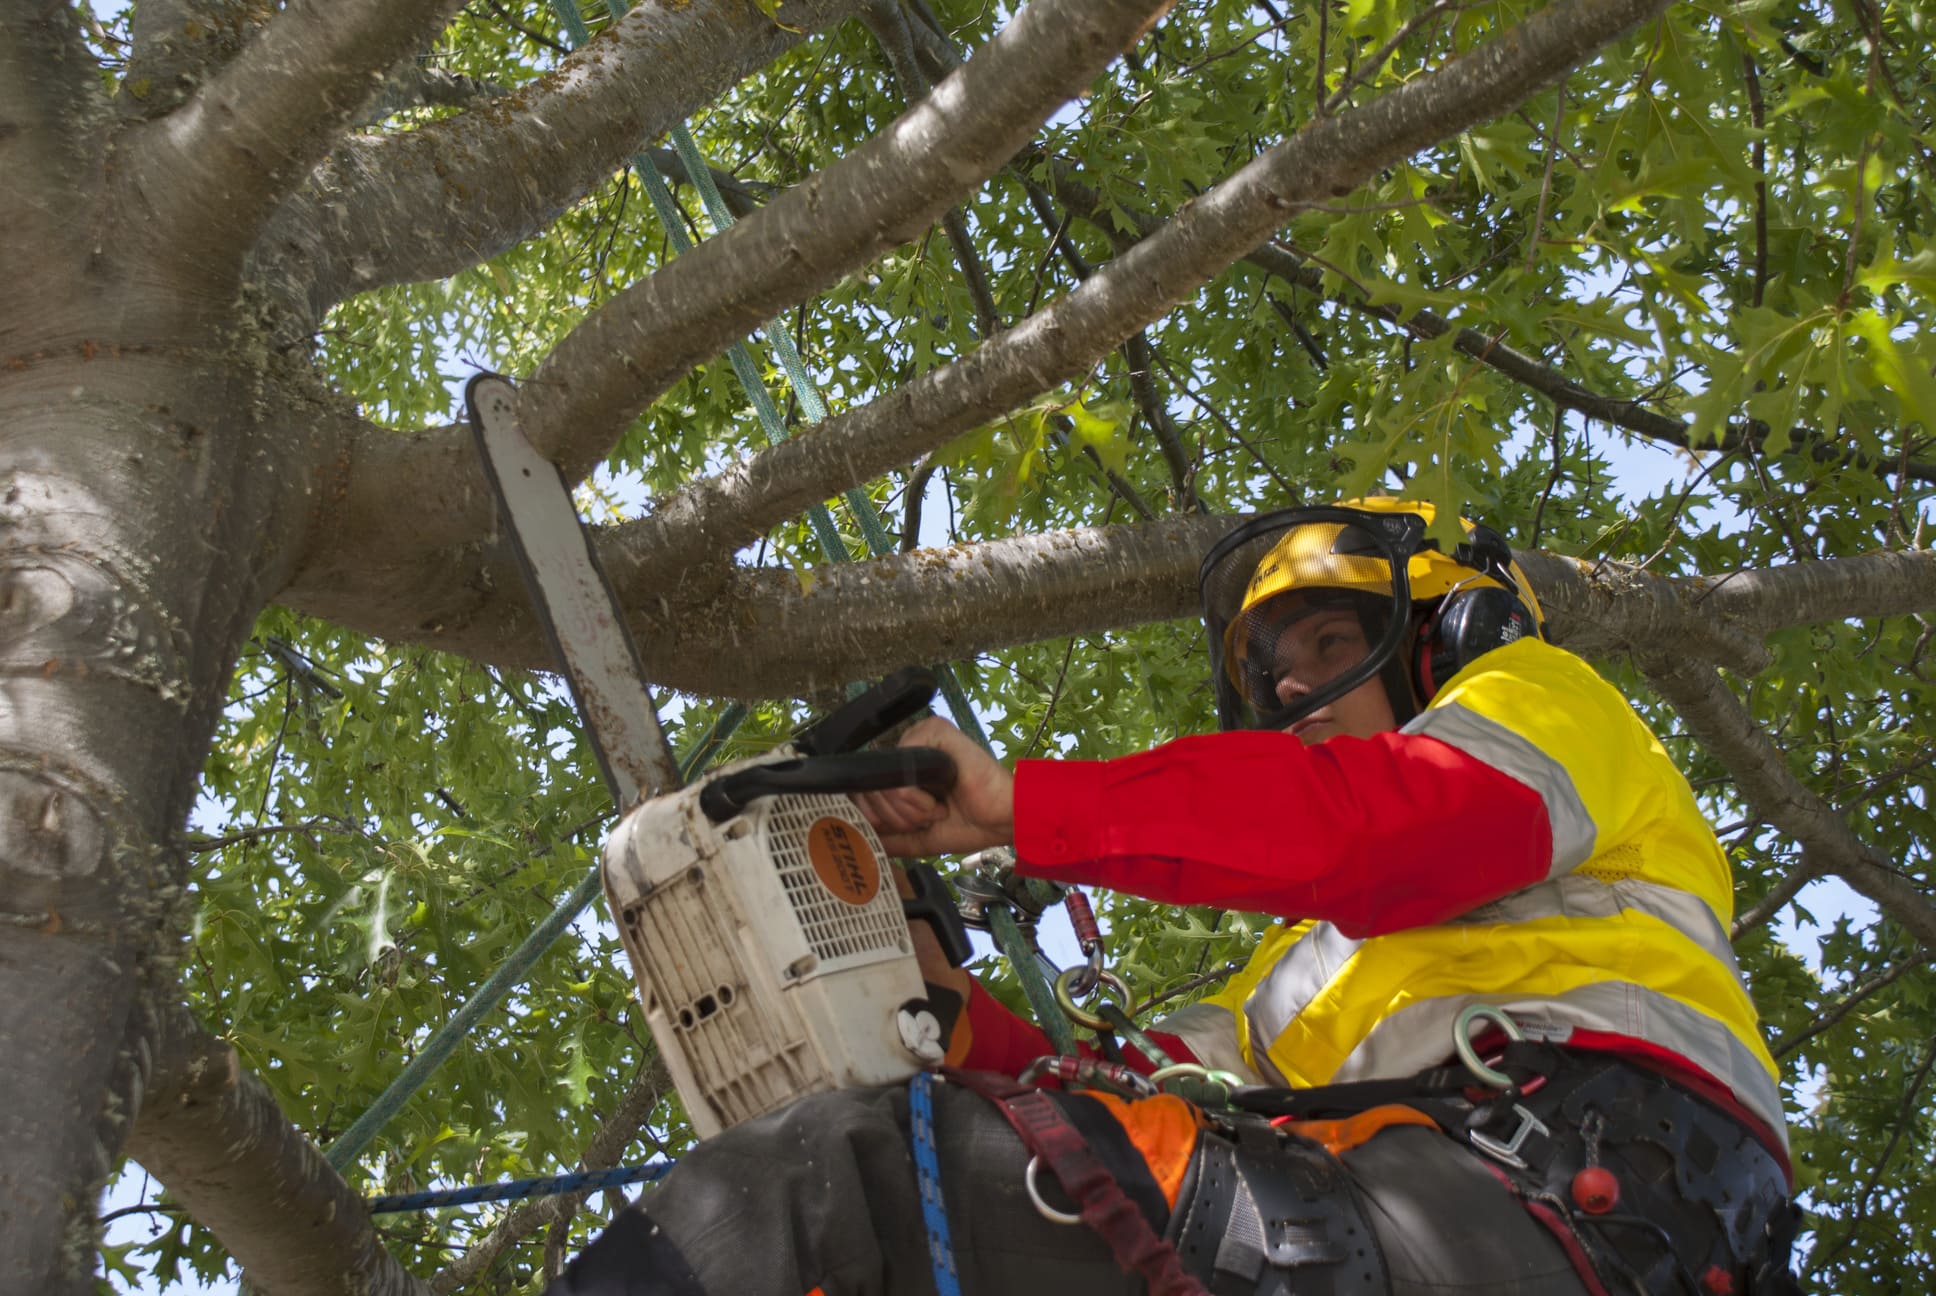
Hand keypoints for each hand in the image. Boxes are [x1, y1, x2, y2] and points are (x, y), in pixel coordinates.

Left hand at [853, 716, 1014, 856]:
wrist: (1002, 821)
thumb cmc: (968, 825)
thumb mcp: (917, 838)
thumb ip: (887, 835)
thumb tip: (856, 832)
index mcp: (904, 770)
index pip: (865, 789)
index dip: (876, 816)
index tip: (910, 827)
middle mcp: (908, 750)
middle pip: (872, 787)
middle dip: (899, 817)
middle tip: (933, 816)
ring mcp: (920, 738)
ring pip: (886, 780)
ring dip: (911, 810)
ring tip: (940, 808)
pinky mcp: (935, 731)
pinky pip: (903, 765)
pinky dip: (917, 795)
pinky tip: (941, 797)